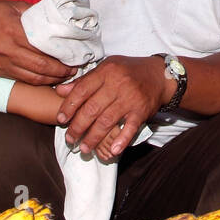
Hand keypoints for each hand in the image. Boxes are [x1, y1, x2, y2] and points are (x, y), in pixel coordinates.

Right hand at [0, 1, 71, 85]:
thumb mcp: (9, 7)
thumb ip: (33, 12)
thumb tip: (57, 17)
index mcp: (12, 30)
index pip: (43, 46)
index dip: (62, 53)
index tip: (76, 54)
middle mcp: (7, 50)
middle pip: (41, 66)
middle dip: (62, 71)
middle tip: (75, 69)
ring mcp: (3, 64)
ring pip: (34, 77)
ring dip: (53, 79)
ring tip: (67, 75)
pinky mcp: (0, 73)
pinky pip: (24, 80)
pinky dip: (40, 81)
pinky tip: (50, 78)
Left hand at [55, 56, 169, 159]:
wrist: (160, 75)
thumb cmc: (129, 71)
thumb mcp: (106, 68)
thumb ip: (84, 80)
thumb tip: (60, 91)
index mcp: (106, 72)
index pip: (82, 90)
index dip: (69, 106)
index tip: (60, 119)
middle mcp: (118, 85)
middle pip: (92, 109)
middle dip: (78, 127)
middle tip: (70, 139)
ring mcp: (130, 99)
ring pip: (107, 121)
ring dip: (94, 138)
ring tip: (84, 148)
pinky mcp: (142, 111)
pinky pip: (130, 128)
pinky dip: (121, 140)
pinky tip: (112, 150)